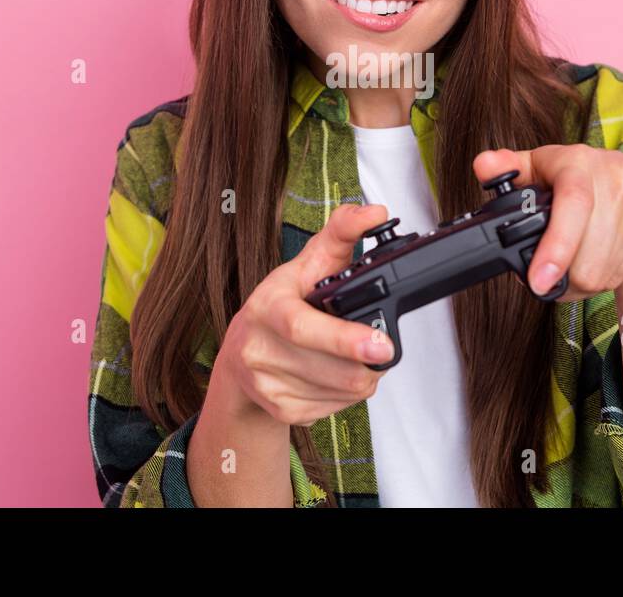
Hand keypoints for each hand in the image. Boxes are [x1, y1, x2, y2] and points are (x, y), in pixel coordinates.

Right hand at [218, 203, 395, 426]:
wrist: (240, 356)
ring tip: (353, 356)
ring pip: (342, 391)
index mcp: (266, 307)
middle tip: (380, 347)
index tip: (382, 345)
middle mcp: (259, 349)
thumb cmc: (280, 304)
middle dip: (369, 363)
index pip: (303, 327)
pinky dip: (346, 393)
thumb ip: (341, 233)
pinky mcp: (280, 410)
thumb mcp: (305, 264)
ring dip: (362, 376)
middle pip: (335, 370)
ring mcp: (267, 384)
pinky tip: (334, 373)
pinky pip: (335, 407)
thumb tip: (375, 212)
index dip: (344, 339)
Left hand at [472, 145, 622, 302]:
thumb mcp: (539, 169)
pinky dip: (603, 280)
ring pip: (601, 273)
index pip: (572, 203)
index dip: (555, 247)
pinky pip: (622, 275)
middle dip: (560, 274)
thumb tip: (483, 165)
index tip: (537, 282)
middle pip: (584, 257)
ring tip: (573, 263)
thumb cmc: (576, 180)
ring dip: (580, 281)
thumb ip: (507, 170)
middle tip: (547, 271)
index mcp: (579, 161)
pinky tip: (599, 259)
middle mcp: (617, 177)